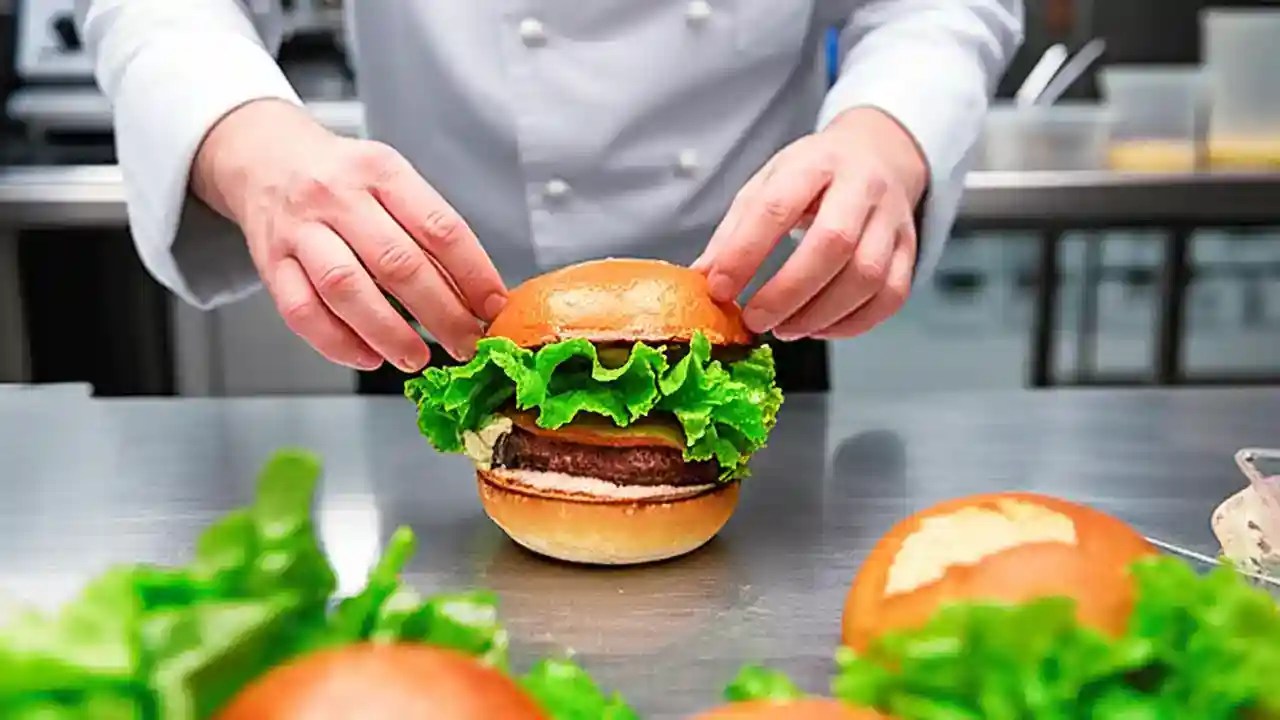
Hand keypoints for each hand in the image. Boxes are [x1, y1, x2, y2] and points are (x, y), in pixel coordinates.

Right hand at [192, 99, 506, 371]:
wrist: (264, 156)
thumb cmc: (342, 178)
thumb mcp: (390, 181)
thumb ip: (427, 230)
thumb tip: (475, 294)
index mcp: (381, 171)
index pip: (439, 227)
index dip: (473, 273)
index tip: (494, 307)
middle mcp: (337, 196)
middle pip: (397, 263)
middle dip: (441, 313)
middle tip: (467, 344)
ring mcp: (299, 229)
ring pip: (346, 288)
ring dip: (389, 332)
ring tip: (418, 358)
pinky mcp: (271, 262)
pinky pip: (301, 311)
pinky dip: (338, 342)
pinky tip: (368, 357)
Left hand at [693, 107, 926, 339]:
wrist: (880, 155)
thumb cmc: (815, 175)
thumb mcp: (768, 183)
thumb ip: (736, 230)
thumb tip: (704, 278)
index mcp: (816, 162)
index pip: (778, 206)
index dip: (745, 252)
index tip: (719, 288)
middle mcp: (862, 187)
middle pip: (834, 243)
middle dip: (788, 291)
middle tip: (755, 319)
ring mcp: (892, 219)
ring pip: (867, 276)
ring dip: (820, 314)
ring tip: (784, 328)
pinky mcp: (910, 249)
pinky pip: (890, 296)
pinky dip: (852, 323)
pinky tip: (819, 327)